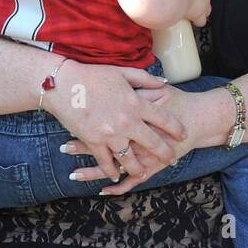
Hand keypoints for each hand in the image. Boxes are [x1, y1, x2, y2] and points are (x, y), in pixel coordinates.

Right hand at [41, 60, 186, 181]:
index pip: (164, 118)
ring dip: (138, 168)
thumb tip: (163, 82)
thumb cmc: (93, 75)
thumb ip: (146, 79)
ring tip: (144, 172)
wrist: (63, 84)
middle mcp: (126, 121)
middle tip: (172, 160)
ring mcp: (110, 134)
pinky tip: (116, 175)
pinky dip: (111, 170)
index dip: (176, 128)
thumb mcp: (122, 72)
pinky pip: (106, 162)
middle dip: (165, 153)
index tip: (184, 134)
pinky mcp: (93, 142)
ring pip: (130, 158)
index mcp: (136, 103)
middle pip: (152, 142)